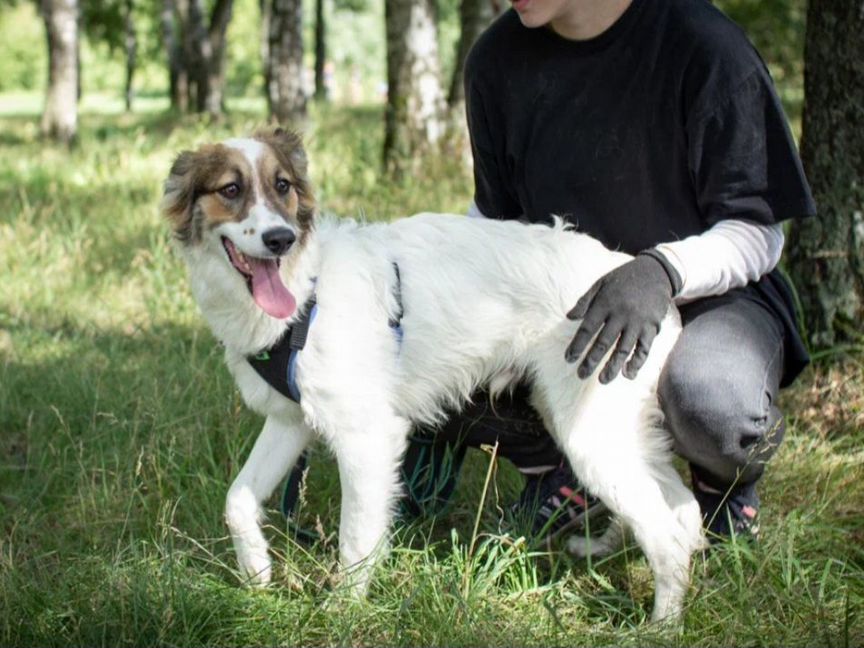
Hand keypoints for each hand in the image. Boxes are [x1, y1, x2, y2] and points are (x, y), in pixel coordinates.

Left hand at [564, 252, 678, 383]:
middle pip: (603, 342)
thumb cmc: (623, 278)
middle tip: (581, 375)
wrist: (656, 271)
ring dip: (613, 366)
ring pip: (624, 349)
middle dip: (591, 361)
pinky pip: (644, 348)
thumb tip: (569, 318)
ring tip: (603, 380)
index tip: (569, 359)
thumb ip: (585, 301)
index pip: (588, 329)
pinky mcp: (652, 326)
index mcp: (605, 303)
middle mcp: (621, 314)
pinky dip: (637, 362)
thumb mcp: (601, 283)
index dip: (577, 346)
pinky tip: (628, 374)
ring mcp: (638, 322)